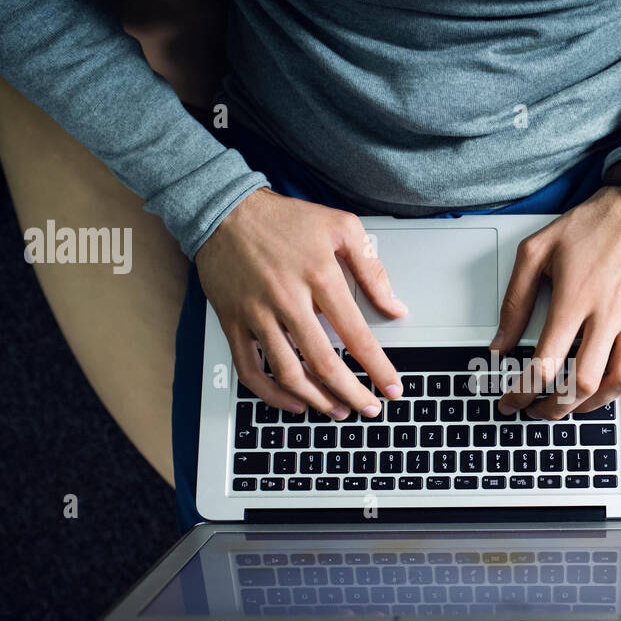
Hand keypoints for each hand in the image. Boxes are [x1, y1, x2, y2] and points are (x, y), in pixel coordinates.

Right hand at [195, 188, 405, 417]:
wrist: (224, 209)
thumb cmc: (285, 219)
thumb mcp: (342, 226)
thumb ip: (372, 268)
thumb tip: (395, 307)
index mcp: (319, 276)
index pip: (356, 335)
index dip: (377, 368)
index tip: (392, 388)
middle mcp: (287, 299)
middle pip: (323, 362)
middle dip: (351, 393)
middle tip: (369, 409)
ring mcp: (256, 313)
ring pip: (287, 373)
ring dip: (316, 400)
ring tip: (338, 411)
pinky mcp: (232, 322)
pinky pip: (249, 370)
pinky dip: (271, 394)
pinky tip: (294, 402)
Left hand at [492, 186, 620, 418]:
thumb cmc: (593, 225)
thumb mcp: (538, 250)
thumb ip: (515, 300)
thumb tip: (499, 344)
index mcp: (574, 298)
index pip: (545, 364)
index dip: (523, 392)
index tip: (511, 401)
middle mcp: (608, 313)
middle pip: (582, 383)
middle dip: (554, 408)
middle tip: (538, 410)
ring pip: (620, 382)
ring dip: (593, 403)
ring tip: (573, 404)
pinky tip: (611, 386)